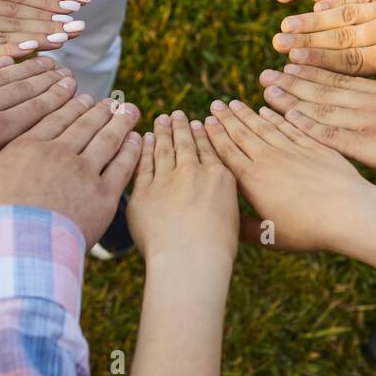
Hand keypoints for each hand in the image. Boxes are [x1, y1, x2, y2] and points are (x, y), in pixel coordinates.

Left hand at [0, 56, 77, 221]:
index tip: (81, 97)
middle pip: (28, 93)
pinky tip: (11, 57)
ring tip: (52, 63)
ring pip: (8, 78)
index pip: (37, 117)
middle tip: (74, 77)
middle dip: (54, 85)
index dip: (62, 106)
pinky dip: (1, 62)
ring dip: (32, 70)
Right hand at [0, 94, 142, 249]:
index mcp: (22, 150)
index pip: (52, 121)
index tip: (80, 99)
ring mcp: (83, 172)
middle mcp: (56, 153)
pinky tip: (138, 140)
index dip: (69, 107)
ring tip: (129, 112)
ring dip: (119, 122)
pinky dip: (132, 149)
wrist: (17, 254)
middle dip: (98, 110)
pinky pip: (123, 164)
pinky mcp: (104, 195)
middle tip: (110, 102)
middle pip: (83, 123)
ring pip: (106, 138)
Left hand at [127, 111, 238, 265]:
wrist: (190, 261)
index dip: (202, 135)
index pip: (209, 150)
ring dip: (162, 133)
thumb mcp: (233, 220)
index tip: (197, 123)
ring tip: (161, 120)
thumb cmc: (217, 251)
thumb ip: (224, 204)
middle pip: (185, 144)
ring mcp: (167, 180)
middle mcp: (194, 172)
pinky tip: (144, 140)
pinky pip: (143, 166)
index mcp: (219, 177)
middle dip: (180, 127)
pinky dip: (144, 151)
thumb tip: (219, 205)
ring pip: (163, 150)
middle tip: (176, 114)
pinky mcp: (144, 193)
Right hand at [202, 99, 375, 252]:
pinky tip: (268, 110)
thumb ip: (246, 229)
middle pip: (242, 134)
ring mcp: (293, 150)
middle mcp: (269, 160)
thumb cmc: (308, 231)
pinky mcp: (314, 146)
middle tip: (215, 104)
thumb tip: (228, 226)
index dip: (214, 137)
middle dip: (226, 119)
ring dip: (248, 114)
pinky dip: (277, 117)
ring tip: (235, 103)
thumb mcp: (271, 237)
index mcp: (253, 181)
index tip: (204, 123)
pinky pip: (290, 127)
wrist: (349, 213)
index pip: (227, 153)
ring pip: (264, 127)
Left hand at [258, 66, 375, 183]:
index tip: (296, 62)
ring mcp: (374, 121)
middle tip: (267, 73)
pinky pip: (333, 136)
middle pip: (328, 87)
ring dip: (293, 98)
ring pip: (324, 106)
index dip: (319, 69)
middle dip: (295, 80)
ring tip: (267, 89)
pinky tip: (288, 122)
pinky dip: (309, 127)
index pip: (348, 76)